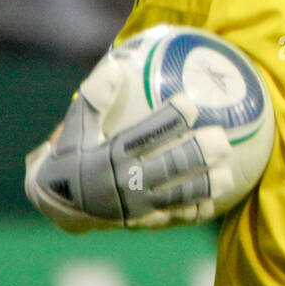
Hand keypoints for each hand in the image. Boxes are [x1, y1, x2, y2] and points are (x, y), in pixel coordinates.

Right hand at [24, 57, 233, 231]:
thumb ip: (94, 99)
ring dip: (204, 185)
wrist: (56, 206)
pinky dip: (193, 211)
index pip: (144, 135)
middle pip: (169, 166)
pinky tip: (213, 203)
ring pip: (177, 194)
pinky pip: (172, 216)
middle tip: (223, 141)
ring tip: (228, 175)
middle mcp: (125, 181)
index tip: (190, 104)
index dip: (168, 120)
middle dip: (197, 154)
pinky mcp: (141, 221)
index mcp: (109, 155)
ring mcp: (135, 205)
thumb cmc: (70, 158)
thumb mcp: (74, 129)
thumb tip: (114, 64)